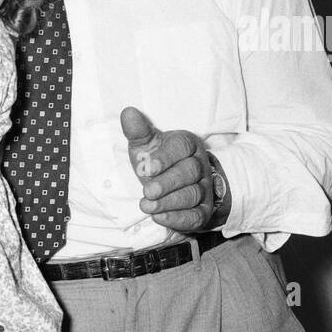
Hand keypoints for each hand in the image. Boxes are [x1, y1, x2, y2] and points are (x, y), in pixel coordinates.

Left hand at [120, 106, 219, 232]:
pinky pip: (196, 216)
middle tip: (147, 191)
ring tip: (147, 205)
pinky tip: (159, 217)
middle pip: (189, 172)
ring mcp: (203, 189)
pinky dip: (178, 218)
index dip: (165, 157)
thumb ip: (138, 131)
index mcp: (187, 144)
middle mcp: (199, 165)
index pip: (181, 147)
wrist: (172, 186)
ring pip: (192, 195)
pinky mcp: (202, 210)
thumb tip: (127, 112)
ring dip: (169, 202)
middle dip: (167, 183)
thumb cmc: (156, 162)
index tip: (147, 167)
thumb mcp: (146, 145)